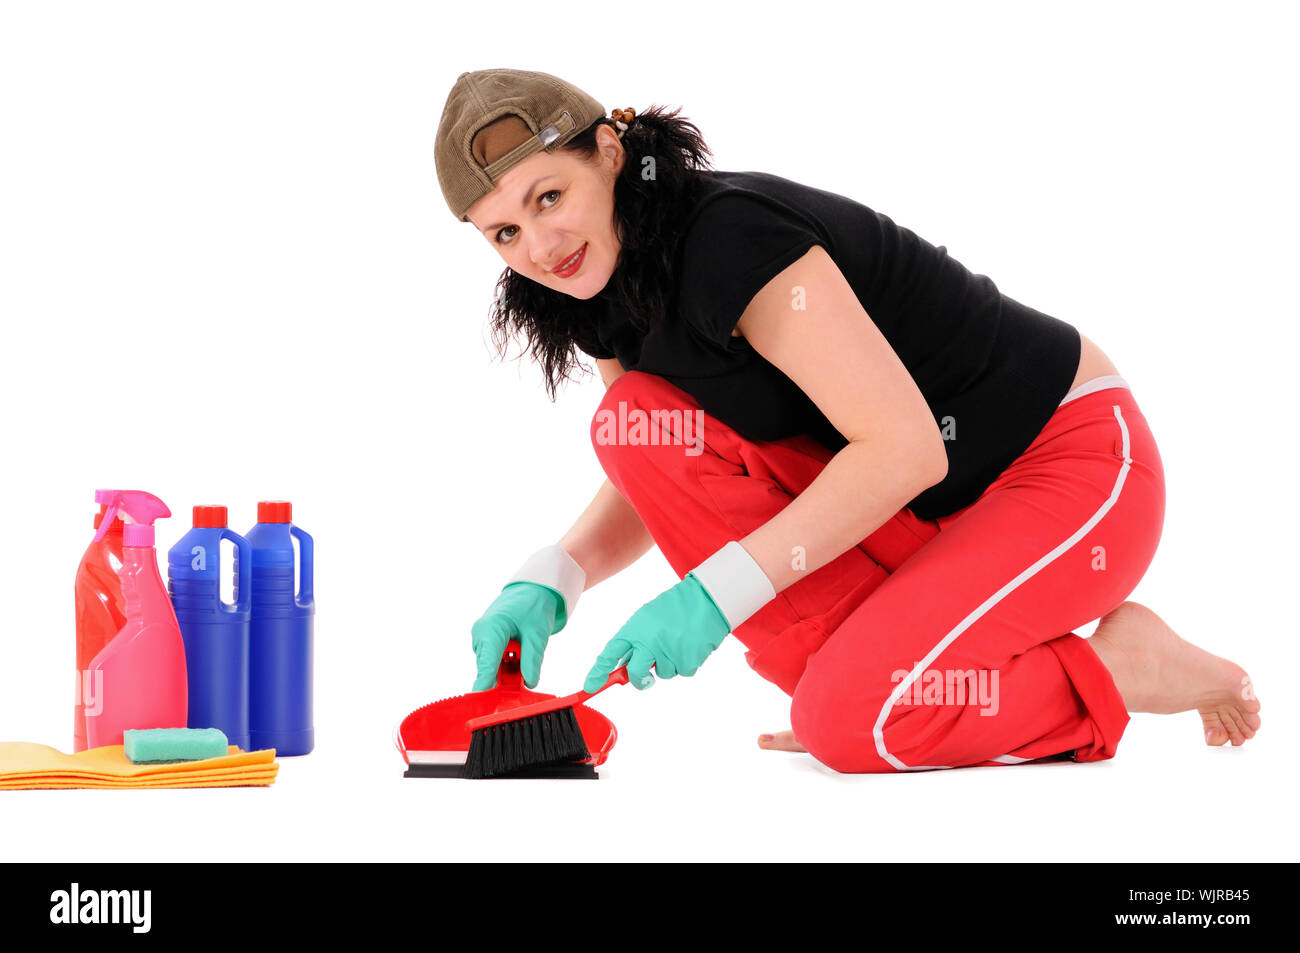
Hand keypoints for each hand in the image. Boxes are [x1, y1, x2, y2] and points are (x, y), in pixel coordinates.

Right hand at [471, 582, 561, 689]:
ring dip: (509, 670)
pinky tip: (520, 652)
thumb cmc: (534, 605)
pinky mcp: (487, 642)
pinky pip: (495, 662)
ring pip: (493, 667)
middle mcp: (481, 635)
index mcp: (491, 629)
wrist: (533, 590)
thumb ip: (532, 660)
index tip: (481, 704)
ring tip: (526, 651)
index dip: (484, 686)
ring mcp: (482, 639)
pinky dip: (508, 664)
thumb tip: (531, 683)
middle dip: (505, 679)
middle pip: (489, 669)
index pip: (486, 664)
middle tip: (526, 679)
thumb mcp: (538, 634)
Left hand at [583, 573, 730, 692]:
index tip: (589, 686)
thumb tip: (626, 665)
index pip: (610, 653)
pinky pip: (684, 672)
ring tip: (679, 641)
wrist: (707, 598)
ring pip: (663, 674)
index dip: (598, 672)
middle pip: (635, 674)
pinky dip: (687, 662)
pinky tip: (691, 644)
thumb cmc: (676, 607)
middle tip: (646, 677)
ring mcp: (669, 652)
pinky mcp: (688, 661)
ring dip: (670, 664)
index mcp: (635, 628)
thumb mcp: (648, 617)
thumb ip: (636, 640)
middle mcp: (649, 642)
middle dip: (640, 679)